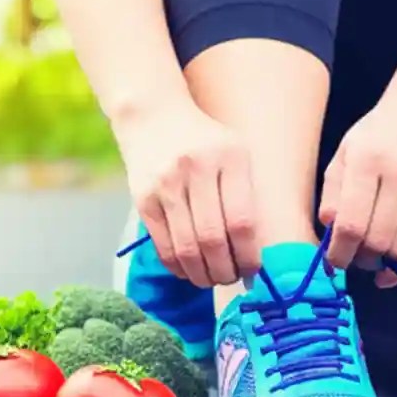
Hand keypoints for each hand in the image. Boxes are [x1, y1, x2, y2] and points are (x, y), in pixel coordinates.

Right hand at [117, 101, 258, 286]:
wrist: (153, 117)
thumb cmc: (205, 142)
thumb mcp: (235, 153)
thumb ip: (246, 196)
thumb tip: (252, 254)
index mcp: (229, 158)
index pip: (241, 221)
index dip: (248, 256)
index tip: (253, 270)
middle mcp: (196, 169)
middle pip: (213, 239)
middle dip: (225, 270)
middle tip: (232, 278)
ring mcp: (165, 185)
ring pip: (186, 247)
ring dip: (201, 274)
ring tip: (211, 279)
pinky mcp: (143, 199)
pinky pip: (163, 245)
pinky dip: (177, 266)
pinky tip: (188, 269)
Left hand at [320, 93, 396, 286]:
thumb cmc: (372, 138)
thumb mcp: (341, 157)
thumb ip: (331, 196)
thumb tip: (330, 234)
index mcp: (366, 163)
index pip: (352, 223)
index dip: (339, 251)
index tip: (332, 261)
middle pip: (377, 240)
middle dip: (358, 259)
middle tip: (349, 257)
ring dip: (380, 262)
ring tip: (367, 254)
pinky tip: (389, 257)